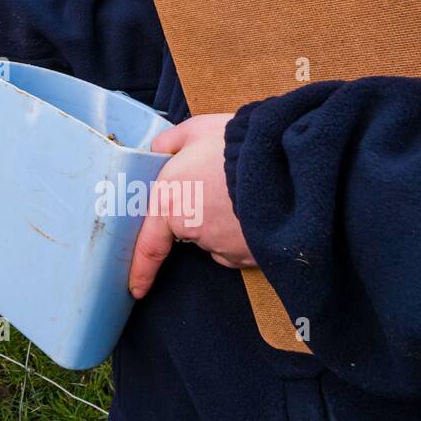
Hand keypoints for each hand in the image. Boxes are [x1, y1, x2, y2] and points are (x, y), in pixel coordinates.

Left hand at [128, 113, 255, 298]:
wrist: (284, 159)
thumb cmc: (234, 144)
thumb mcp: (193, 131)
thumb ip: (168, 144)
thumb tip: (158, 151)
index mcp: (170, 204)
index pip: (149, 245)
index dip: (141, 268)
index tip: (136, 288)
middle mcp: (195, 232)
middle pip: (191, 230)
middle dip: (200, 213)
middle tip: (219, 182)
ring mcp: (226, 246)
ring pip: (219, 238)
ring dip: (225, 221)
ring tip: (243, 190)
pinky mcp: (254, 254)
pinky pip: (243, 245)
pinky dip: (247, 231)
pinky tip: (258, 207)